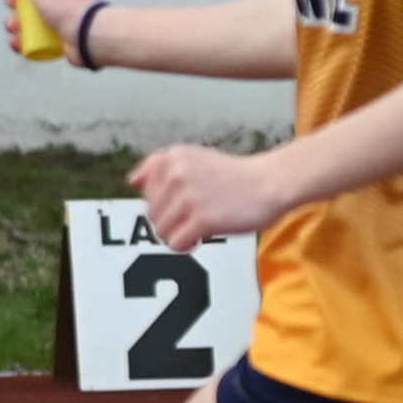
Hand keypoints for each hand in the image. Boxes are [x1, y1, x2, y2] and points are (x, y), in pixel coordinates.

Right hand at [0, 0, 101, 62]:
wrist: (89, 37)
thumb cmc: (67, 3)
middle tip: (12, 3)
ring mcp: (67, 9)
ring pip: (34, 11)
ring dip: (17, 20)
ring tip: (13, 26)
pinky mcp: (64, 30)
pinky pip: (39, 32)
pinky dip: (26, 37)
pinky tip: (17, 41)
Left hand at [129, 143, 286, 252]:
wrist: (269, 183)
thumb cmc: (235, 176)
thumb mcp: (194, 159)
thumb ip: (161, 167)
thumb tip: (133, 181)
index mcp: (173, 157)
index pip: (146, 192)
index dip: (166, 202)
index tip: (185, 201)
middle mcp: (177, 173)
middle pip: (152, 214)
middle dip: (171, 221)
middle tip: (195, 216)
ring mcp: (189, 196)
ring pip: (161, 231)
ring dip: (179, 234)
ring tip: (200, 225)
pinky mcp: (201, 219)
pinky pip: (175, 244)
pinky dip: (187, 245)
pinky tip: (202, 236)